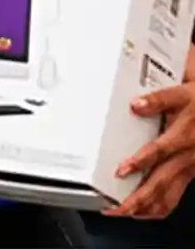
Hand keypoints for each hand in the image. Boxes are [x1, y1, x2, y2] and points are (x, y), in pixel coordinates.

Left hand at [104, 82, 194, 218]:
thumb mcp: (183, 93)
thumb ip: (159, 98)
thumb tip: (136, 104)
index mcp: (183, 135)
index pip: (160, 152)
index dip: (141, 162)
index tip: (122, 171)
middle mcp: (187, 156)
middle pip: (162, 181)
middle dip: (139, 197)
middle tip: (117, 207)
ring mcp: (189, 167)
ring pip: (168, 193)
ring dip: (146, 206)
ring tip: (124, 213)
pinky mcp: (190, 173)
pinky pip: (175, 195)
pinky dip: (159, 207)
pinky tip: (144, 212)